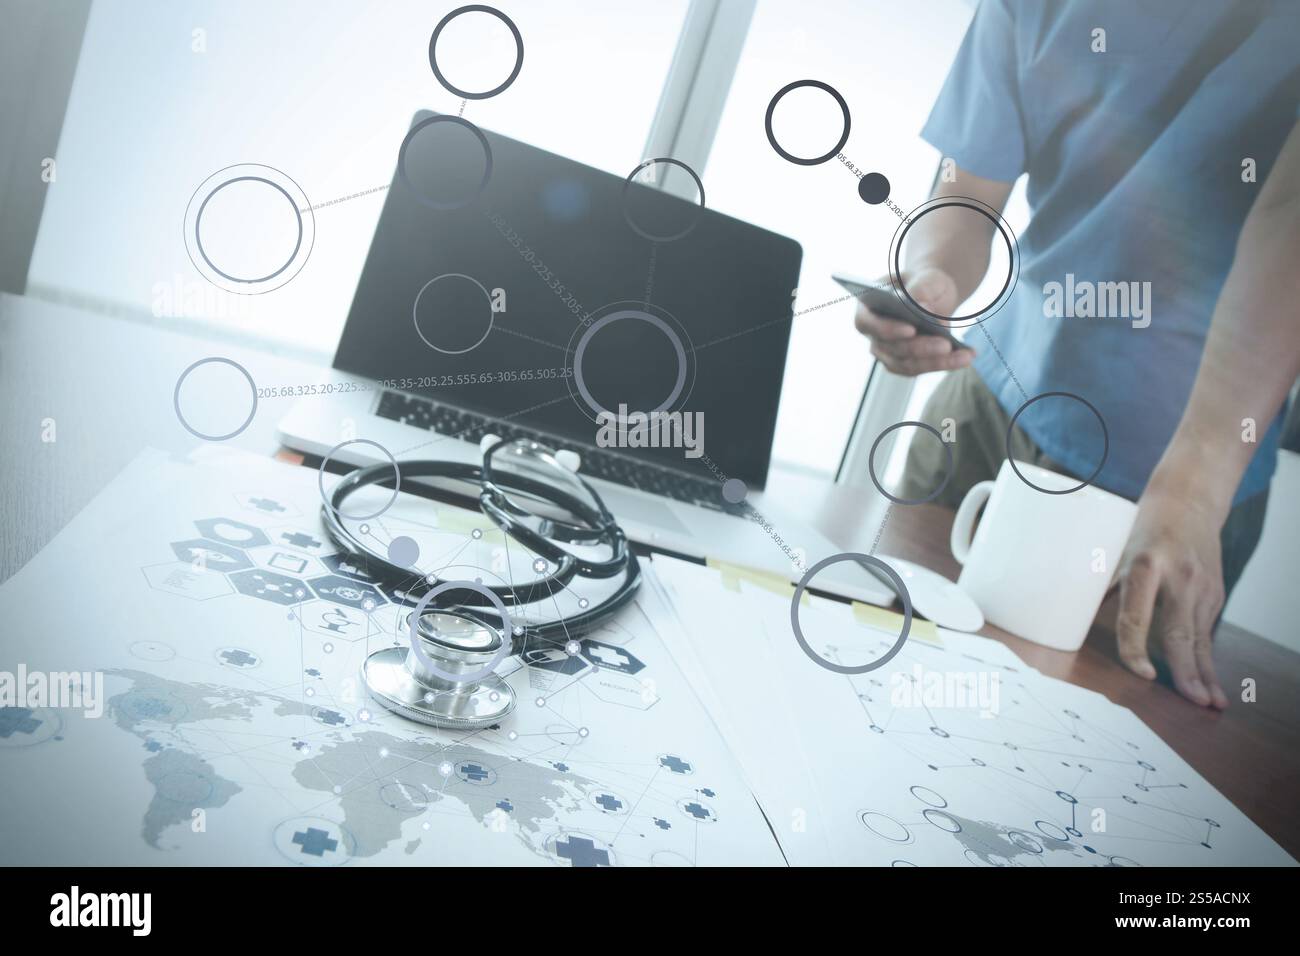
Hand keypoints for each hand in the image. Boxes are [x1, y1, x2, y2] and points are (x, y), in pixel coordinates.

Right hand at [853, 268, 972, 375]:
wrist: (933, 295)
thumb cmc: (924, 284)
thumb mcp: (925, 277)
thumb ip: (921, 287)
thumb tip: (922, 308)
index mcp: (867, 308)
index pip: (867, 323)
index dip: (887, 329)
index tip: (911, 330)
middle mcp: (873, 334)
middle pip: (892, 348)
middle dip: (921, 347)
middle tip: (946, 344)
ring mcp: (887, 352)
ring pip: (908, 364)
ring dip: (937, 361)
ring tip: (965, 355)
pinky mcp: (905, 363)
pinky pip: (923, 368)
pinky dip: (946, 364)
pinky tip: (966, 357)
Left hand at [1115, 488, 1229, 708]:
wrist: (1189, 503)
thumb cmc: (1139, 530)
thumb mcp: (1114, 550)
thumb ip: (1098, 585)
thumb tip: (1061, 617)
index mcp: (1145, 565)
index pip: (1137, 615)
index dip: (1136, 647)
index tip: (1144, 674)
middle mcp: (1178, 578)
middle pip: (1180, 632)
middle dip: (1188, 671)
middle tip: (1194, 701)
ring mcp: (1202, 587)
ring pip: (1201, 639)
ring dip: (1205, 674)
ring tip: (1210, 704)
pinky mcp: (1215, 594)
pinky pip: (1207, 633)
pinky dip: (1208, 660)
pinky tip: (1211, 684)